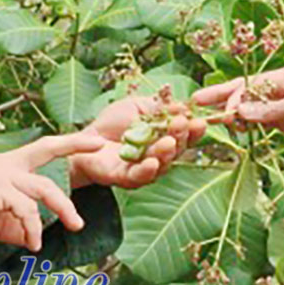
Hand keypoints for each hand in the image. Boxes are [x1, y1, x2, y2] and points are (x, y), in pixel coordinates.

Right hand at [0, 130, 101, 251]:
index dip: (70, 142)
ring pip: (43, 188)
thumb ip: (12, 224)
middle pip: (48, 155)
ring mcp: (0, 174)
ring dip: (63, 209)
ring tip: (74, 227)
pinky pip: (25, 210)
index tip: (95, 141)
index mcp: (5, 164)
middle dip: (75, 156)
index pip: (43, 147)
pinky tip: (34, 244)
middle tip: (97, 175)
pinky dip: (34, 228)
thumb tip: (32, 238)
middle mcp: (5, 163)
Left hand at [73, 95, 209, 188]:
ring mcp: (143, 170)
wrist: (83, 139)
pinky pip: (139, 177)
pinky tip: (152, 161)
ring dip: (166, 153)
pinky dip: (147, 170)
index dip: (193, 131)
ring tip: (169, 141)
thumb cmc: (111, 123)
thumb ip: (158, 106)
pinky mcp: (125, 178)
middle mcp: (157, 157)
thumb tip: (183, 105)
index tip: (200, 120)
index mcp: (163, 139)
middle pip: (176, 150)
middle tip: (181, 124)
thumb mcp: (137, 106)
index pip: (184, 137)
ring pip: (161, 164)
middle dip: (181, 137)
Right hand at [192, 67, 283, 155]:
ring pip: (248, 108)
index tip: (224, 113)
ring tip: (209, 120)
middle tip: (194, 102)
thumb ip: (269, 111)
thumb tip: (240, 112)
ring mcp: (279, 106)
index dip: (231, 97)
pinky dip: (244, 124)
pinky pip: (257, 120)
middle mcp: (278, 89)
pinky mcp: (283, 121)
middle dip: (220, 98)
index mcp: (283, 78)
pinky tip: (232, 128)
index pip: (248, 85)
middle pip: (243, 93)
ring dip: (230, 113)